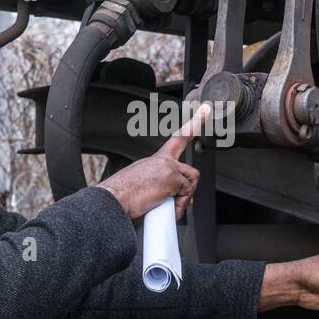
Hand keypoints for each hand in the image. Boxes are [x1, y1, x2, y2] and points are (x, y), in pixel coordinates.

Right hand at [95, 103, 209, 220]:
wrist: (113, 200)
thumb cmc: (124, 196)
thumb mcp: (146, 186)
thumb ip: (166, 188)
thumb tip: (184, 198)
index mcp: (155, 160)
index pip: (178, 138)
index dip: (194, 123)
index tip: (205, 110)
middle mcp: (162, 160)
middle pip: (191, 171)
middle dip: (188, 189)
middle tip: (177, 201)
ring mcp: (168, 168)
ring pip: (190, 184)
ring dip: (182, 199)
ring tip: (165, 206)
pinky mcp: (172, 178)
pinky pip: (186, 194)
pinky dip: (179, 206)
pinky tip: (165, 208)